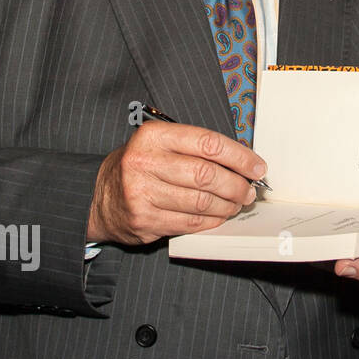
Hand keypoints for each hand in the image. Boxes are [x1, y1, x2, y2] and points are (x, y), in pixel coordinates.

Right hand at [87, 122, 261, 245]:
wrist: (100, 197)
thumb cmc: (141, 167)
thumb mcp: (161, 145)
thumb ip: (196, 149)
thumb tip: (244, 161)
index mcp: (153, 136)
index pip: (208, 143)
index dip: (240, 157)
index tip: (258, 167)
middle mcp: (144, 162)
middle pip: (207, 175)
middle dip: (236, 185)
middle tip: (249, 191)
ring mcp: (141, 193)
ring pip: (201, 202)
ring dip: (227, 205)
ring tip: (236, 203)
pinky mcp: (143, 219)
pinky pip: (189, 222)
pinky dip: (211, 220)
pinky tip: (218, 216)